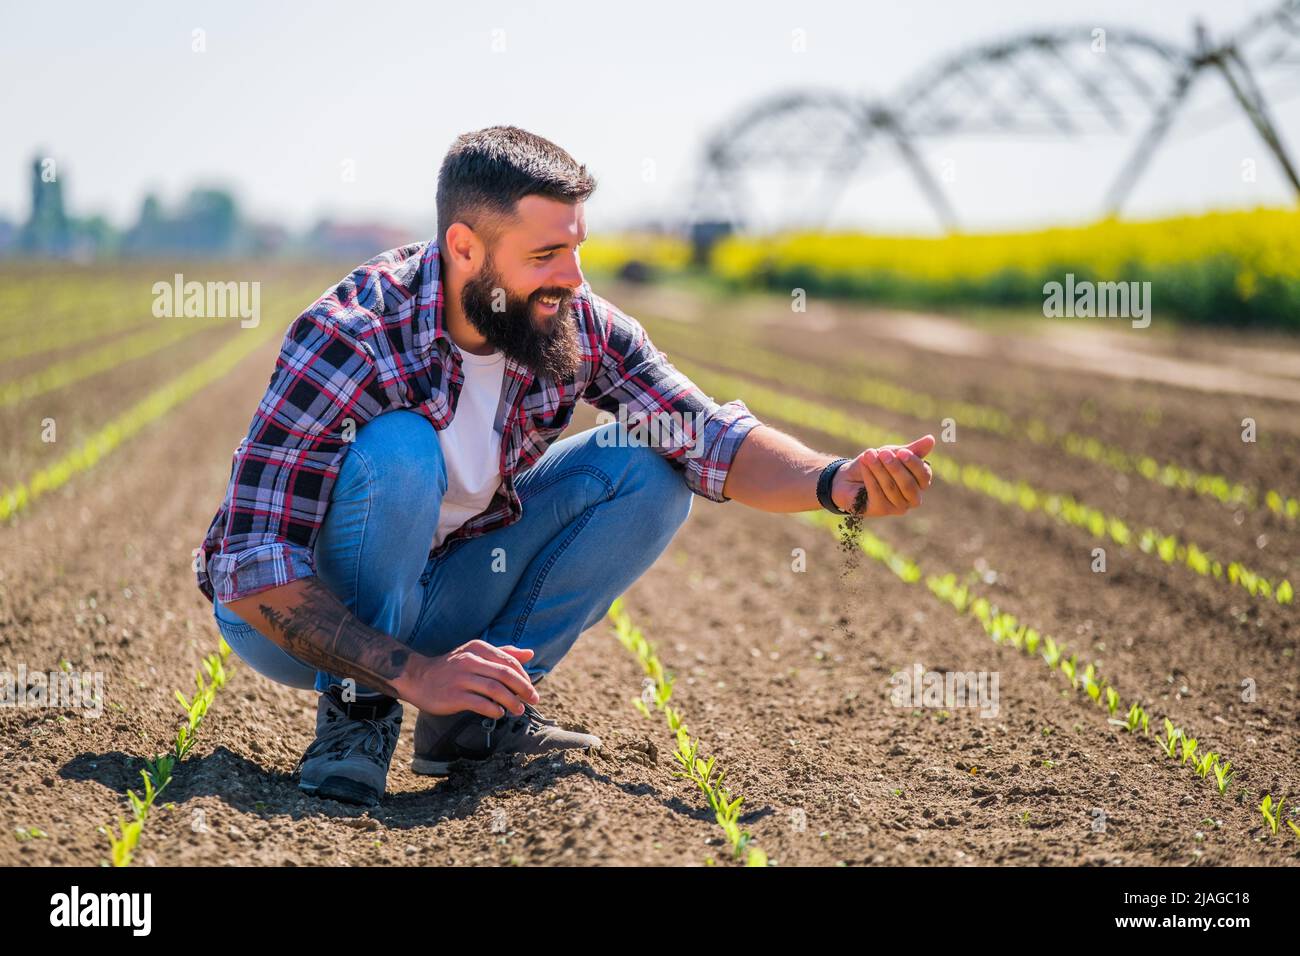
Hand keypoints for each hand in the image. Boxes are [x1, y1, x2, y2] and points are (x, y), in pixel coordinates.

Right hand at [393, 640, 539, 717]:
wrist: (418, 678)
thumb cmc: (451, 668)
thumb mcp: (475, 654)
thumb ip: (502, 653)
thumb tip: (530, 654)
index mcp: (478, 648)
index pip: (510, 662)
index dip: (524, 677)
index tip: (531, 689)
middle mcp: (470, 660)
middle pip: (506, 675)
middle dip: (524, 689)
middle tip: (533, 700)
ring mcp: (461, 678)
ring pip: (496, 690)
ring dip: (512, 702)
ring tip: (519, 710)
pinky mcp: (454, 696)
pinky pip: (481, 703)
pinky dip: (495, 710)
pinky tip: (499, 713)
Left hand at [832, 434, 934, 516]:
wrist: (848, 477)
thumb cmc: (875, 464)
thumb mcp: (893, 453)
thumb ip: (912, 449)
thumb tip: (932, 439)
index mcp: (919, 483)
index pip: (924, 476)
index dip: (914, 464)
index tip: (901, 452)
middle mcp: (912, 498)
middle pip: (909, 485)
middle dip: (895, 468)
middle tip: (883, 453)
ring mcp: (897, 506)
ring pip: (891, 488)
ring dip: (879, 469)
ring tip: (868, 455)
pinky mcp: (881, 510)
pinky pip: (877, 493)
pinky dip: (870, 476)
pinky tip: (864, 465)